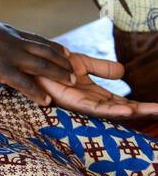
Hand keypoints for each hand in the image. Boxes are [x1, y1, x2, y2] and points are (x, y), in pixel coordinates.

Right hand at [0, 14, 75, 105]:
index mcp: (9, 32)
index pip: (37, 39)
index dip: (53, 47)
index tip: (66, 52)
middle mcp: (14, 42)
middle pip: (45, 52)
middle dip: (62, 62)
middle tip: (75, 71)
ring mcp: (10, 55)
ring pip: (42, 65)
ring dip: (58, 74)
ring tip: (71, 83)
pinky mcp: (1, 69)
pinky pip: (24, 83)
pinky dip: (37, 93)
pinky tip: (46, 101)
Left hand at [35, 51, 157, 118]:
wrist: (30, 62)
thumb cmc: (51, 65)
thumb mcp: (82, 64)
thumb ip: (102, 68)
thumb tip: (124, 72)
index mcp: (95, 94)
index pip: (123, 102)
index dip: (140, 105)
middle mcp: (90, 102)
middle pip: (122, 109)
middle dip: (143, 111)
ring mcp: (82, 103)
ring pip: (113, 111)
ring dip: (133, 112)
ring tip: (152, 111)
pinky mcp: (72, 101)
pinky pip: (95, 108)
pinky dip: (112, 109)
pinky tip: (127, 109)